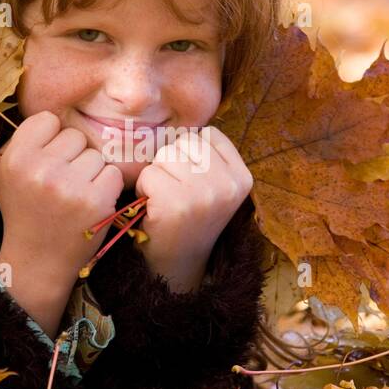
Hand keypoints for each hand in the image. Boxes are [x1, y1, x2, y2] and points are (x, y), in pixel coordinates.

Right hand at [0, 111, 124, 330]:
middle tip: (61, 182)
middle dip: (72, 156)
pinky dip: (106, 187)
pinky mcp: (96, 202)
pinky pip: (113, 173)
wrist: (37, 260)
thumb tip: (44, 115)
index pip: (48, 120)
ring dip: (90, 172)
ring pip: (95, 155)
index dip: (51, 139)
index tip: (47, 159)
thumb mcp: (4, 174)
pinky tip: (90, 203)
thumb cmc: (23, 210)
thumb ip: (17, 141)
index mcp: (16, 158)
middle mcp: (41, 170)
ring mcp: (70, 186)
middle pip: (75, 136)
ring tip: (73, 194)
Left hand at [134, 126, 253, 291]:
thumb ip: (209, 155)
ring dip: (157, 175)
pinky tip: (155, 209)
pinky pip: (150, 174)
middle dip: (173, 163)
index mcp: (243, 178)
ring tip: (166, 200)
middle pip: (186, 142)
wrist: (177, 266)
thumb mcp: (215, 186)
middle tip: (177, 193)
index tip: (192, 181)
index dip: (191, 153)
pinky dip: (145, 189)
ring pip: (166, 155)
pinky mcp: (177, 204)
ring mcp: (205, 195)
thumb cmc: (189, 218)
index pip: (208, 135)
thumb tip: (183, 122)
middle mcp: (229, 185)